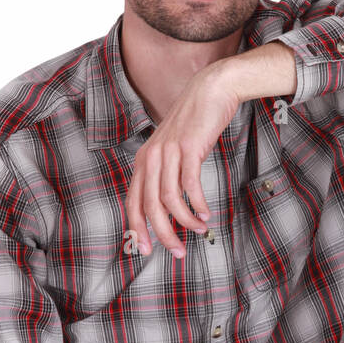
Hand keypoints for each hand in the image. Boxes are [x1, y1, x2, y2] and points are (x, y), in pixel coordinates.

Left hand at [125, 63, 239, 258]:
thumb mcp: (173, 150)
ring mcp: (169, 152)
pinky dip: (197, 203)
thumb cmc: (194, 124)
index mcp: (144, 160)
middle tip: (177, 252)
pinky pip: (189, 184)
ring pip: (168, 199)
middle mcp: (151, 157)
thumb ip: (167, 174)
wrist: (210, 90)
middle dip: (162, 234)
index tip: (146, 250)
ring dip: (184, 221)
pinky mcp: (189, 148)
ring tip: (199, 231)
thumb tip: (169, 207)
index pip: (133, 202)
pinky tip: (206, 214)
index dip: (137, 229)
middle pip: (149, 206)